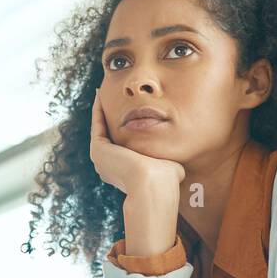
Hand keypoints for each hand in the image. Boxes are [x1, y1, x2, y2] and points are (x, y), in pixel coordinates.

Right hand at [91, 87, 184, 255]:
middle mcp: (108, 165)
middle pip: (108, 135)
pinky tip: (100, 94)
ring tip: (102, 92)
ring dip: (100, 110)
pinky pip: (97, 124)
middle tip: (110, 96)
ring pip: (100, 128)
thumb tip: (179, 169)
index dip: (123, 127)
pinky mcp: (98, 149)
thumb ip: (171, 167)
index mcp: (123, 171)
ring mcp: (101, 158)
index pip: (121, 145)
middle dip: (109, 116)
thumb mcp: (169, 170)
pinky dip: (98, 109)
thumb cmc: (165, 181)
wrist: (152, 185)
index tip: (128, 112)